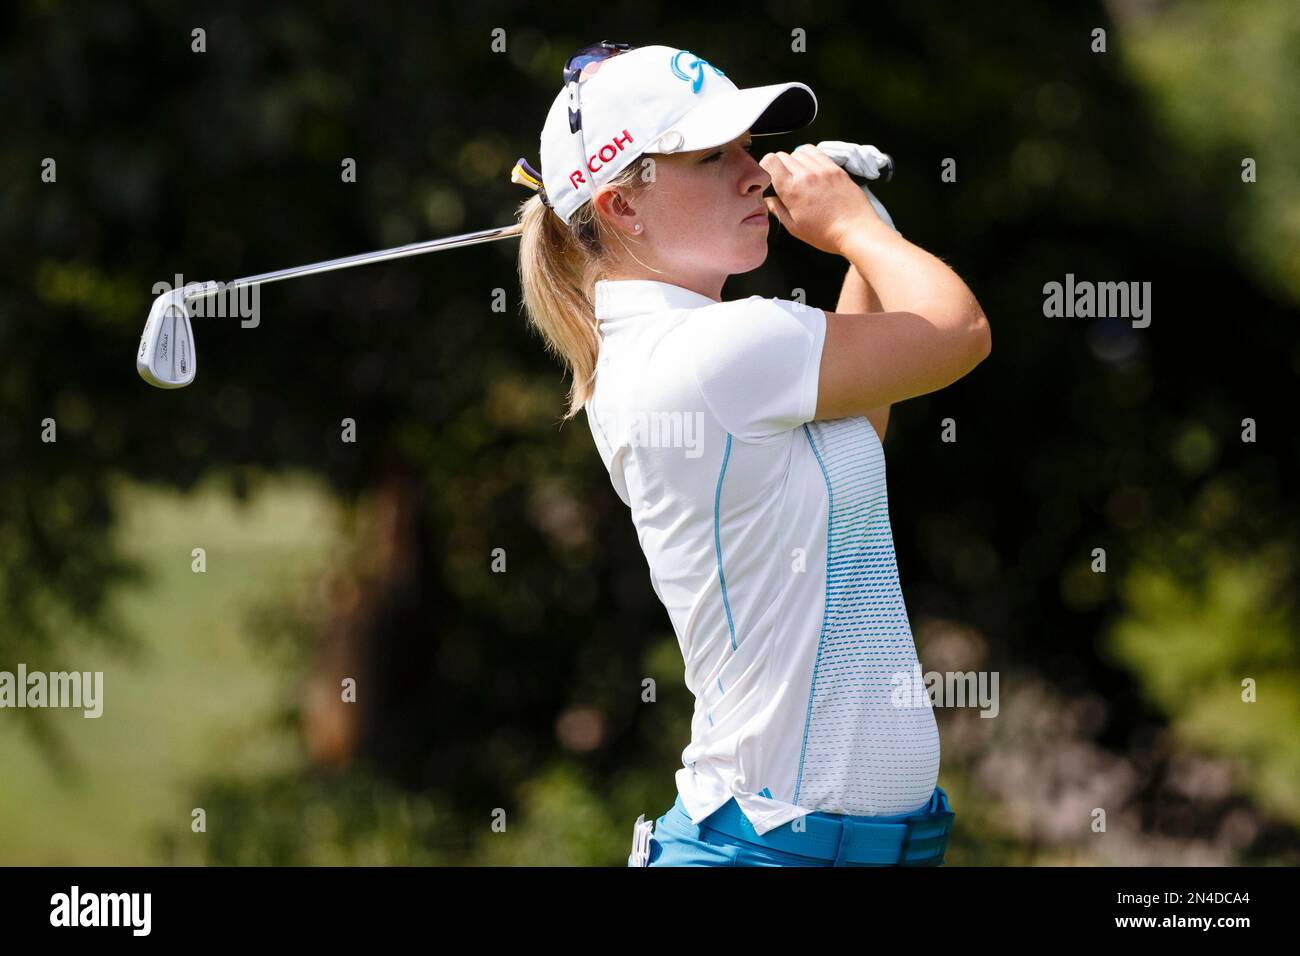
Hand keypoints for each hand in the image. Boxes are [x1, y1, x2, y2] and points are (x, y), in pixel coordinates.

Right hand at [759, 144, 882, 254]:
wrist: (855, 230)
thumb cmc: (827, 234)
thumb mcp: (795, 228)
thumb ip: (778, 210)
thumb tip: (769, 200)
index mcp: (792, 190)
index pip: (770, 161)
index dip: (765, 166)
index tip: (768, 175)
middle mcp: (806, 175)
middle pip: (783, 156)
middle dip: (779, 166)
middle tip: (784, 179)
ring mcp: (822, 169)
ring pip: (799, 152)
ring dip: (795, 160)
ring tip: (799, 175)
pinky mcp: (835, 168)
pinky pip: (817, 152)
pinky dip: (809, 157)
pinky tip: (811, 169)